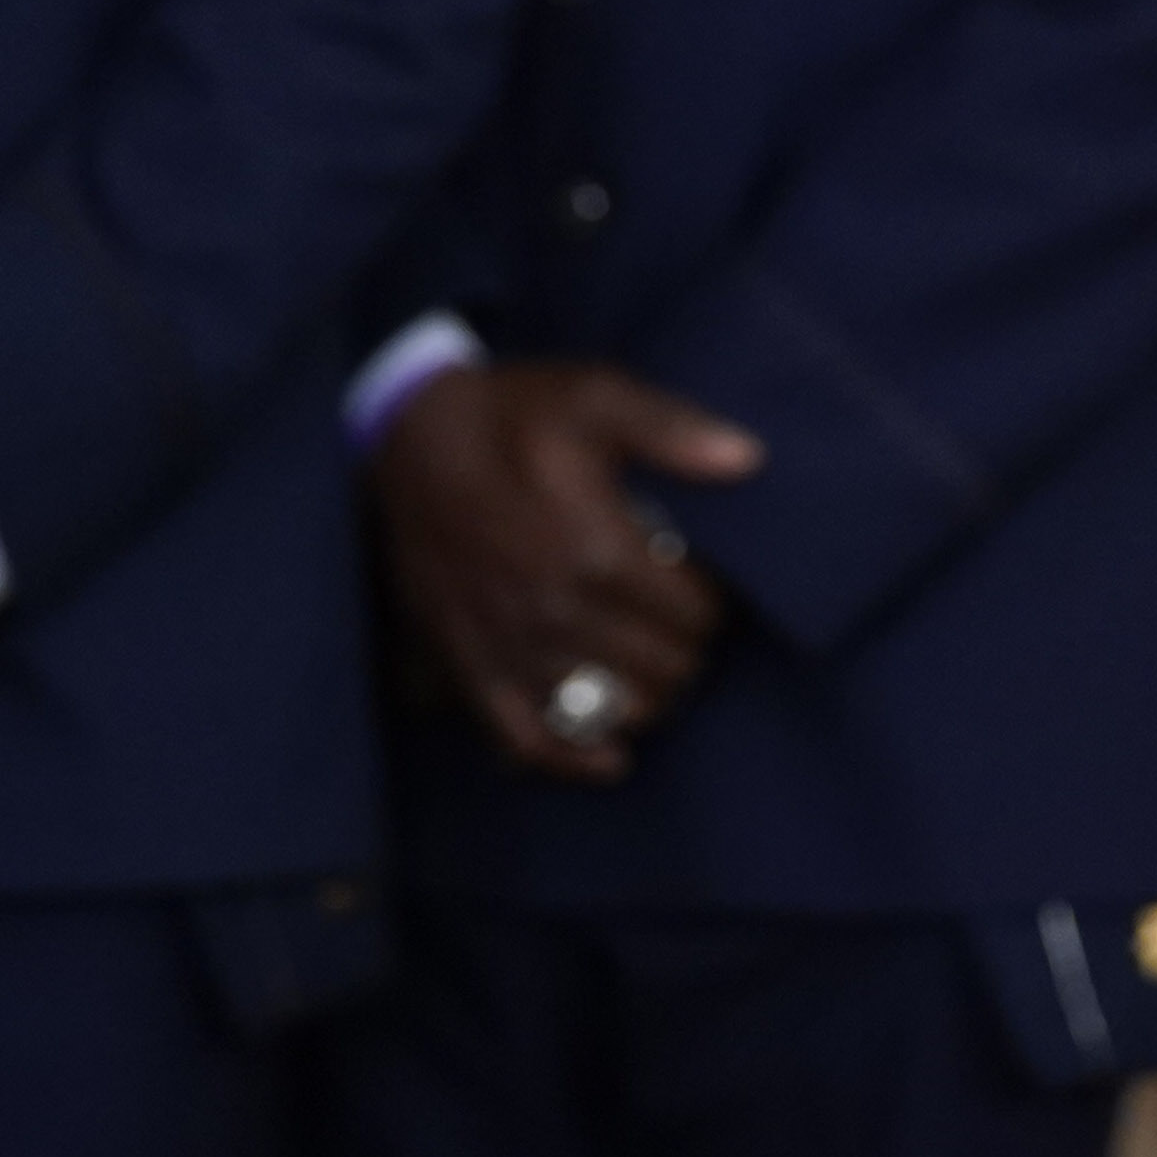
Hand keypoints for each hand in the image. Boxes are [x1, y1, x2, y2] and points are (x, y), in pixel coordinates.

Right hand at [365, 362, 761, 783]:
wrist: (409, 439)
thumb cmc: (512, 415)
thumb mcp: (595, 397)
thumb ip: (673, 429)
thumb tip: (747, 460)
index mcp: (595, 548)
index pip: (693, 614)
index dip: (712, 604)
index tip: (703, 588)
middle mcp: (555, 610)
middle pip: (662, 669)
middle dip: (686, 650)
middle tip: (682, 627)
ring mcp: (509, 646)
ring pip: (611, 711)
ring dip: (647, 698)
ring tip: (656, 669)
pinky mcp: (470, 665)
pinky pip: (527, 739)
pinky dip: (575, 759)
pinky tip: (614, 758)